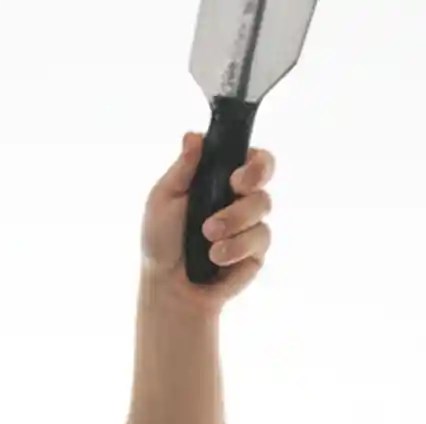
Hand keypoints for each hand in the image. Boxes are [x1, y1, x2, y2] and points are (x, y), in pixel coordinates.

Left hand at [140, 132, 275, 310]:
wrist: (170, 286)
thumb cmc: (160, 242)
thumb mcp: (163, 200)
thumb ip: (182, 169)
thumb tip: (193, 135)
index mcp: (216, 178)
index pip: (246, 154)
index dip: (250, 156)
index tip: (236, 171)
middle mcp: (237, 195)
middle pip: (265, 171)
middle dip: (253, 177)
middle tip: (235, 188)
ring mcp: (250, 221)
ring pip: (263, 205)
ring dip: (234, 219)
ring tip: (208, 236)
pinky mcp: (257, 249)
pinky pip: (260, 238)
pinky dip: (235, 247)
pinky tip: (215, 257)